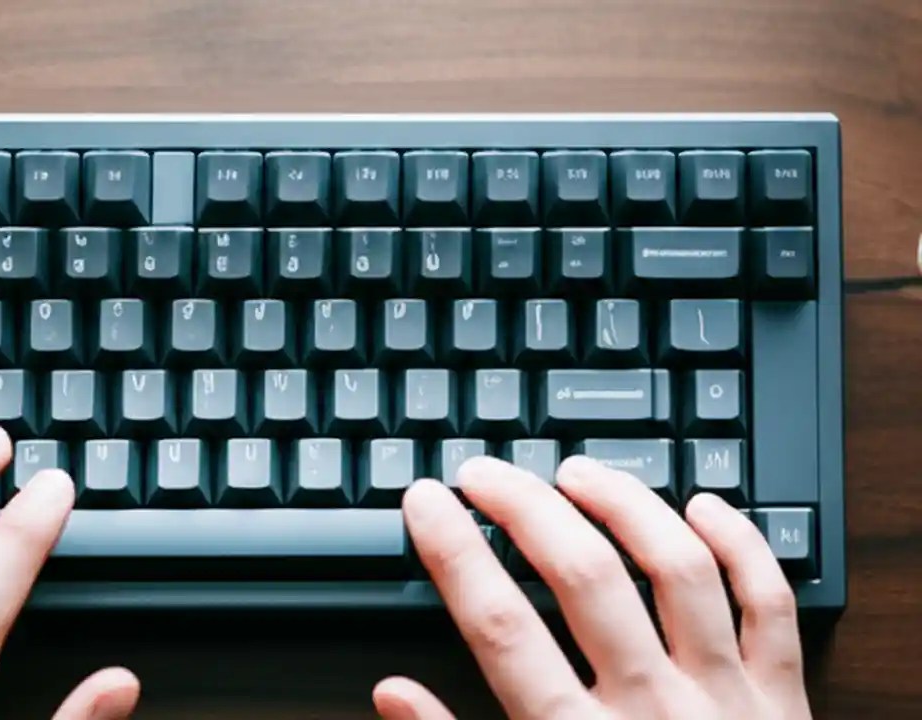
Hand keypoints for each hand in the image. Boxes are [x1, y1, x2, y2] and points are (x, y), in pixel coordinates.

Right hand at [375, 456, 810, 719]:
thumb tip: (393, 696)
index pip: (499, 625)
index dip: (455, 552)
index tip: (427, 503)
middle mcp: (651, 709)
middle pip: (584, 577)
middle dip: (524, 508)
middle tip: (485, 472)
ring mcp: (724, 698)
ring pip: (677, 568)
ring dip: (624, 505)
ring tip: (577, 472)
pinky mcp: (784, 699)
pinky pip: (769, 602)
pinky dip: (742, 543)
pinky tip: (703, 507)